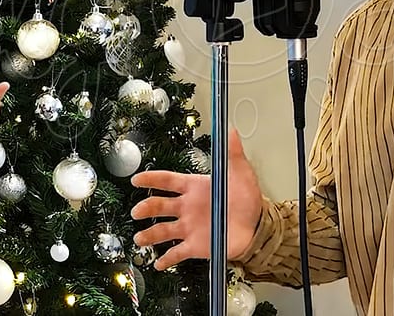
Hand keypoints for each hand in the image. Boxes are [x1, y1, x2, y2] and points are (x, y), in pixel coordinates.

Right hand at [130, 127, 262, 269]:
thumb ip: (233, 153)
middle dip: (146, 208)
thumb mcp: (240, 173)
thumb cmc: (246, 199)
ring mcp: (189, 227)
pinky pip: (176, 253)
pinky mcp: (195, 246)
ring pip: (163, 230)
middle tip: (137, 211)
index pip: (167, 180)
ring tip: (140, 239)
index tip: (136, 179)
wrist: (257, 227)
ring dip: (149, 235)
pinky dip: (166, 259)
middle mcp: (186, 207)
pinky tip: (158, 263)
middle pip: (159, 205)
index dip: (151, 179)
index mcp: (193, 187)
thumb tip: (231, 131)